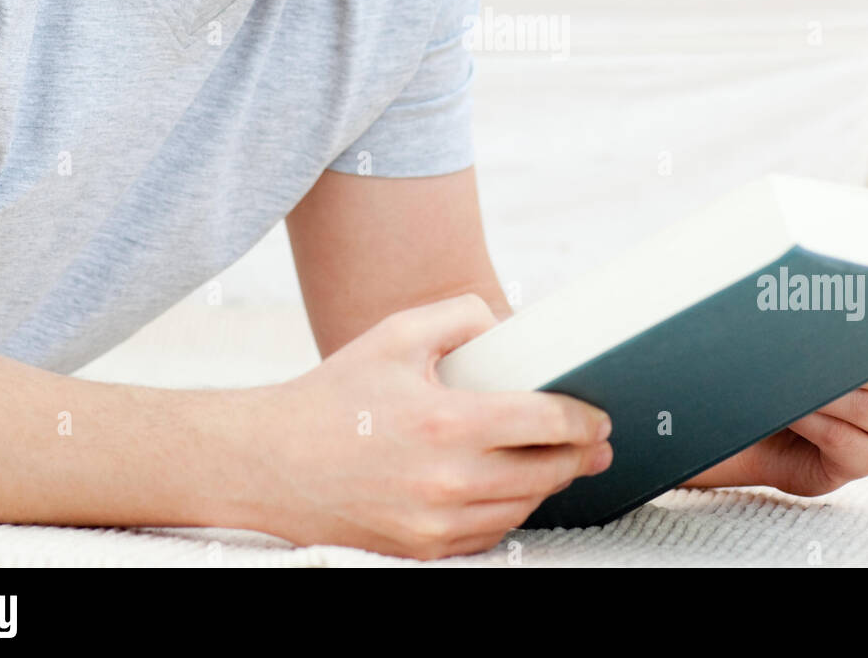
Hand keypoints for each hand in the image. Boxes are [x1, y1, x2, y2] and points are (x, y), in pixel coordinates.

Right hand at [235, 293, 613, 558]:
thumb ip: (460, 316)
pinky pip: (487, 535)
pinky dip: (509, 511)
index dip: (582, 420)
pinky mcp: (420, 550)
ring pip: (520, 508)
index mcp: (445, 421)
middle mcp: (445, 480)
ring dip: (547, 486)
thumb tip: (509, 326)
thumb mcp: (395, 334)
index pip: (543, 423)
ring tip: (560, 464)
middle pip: (542, 473)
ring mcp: (433, 523)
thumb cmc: (334, 394)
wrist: (269, 464)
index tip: (599, 417)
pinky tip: (513, 489)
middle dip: (579, 457)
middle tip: (598, 446)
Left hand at [683, 331, 867, 495]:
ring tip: (790, 382)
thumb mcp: (806, 334)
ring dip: (827, 395)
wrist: (760, 420)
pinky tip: (791, 413)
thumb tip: (826, 285)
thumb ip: (828, 315)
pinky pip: (846, 441)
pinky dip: (815, 423)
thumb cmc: (786, 367)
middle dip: (855, 361)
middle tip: (814, 347)